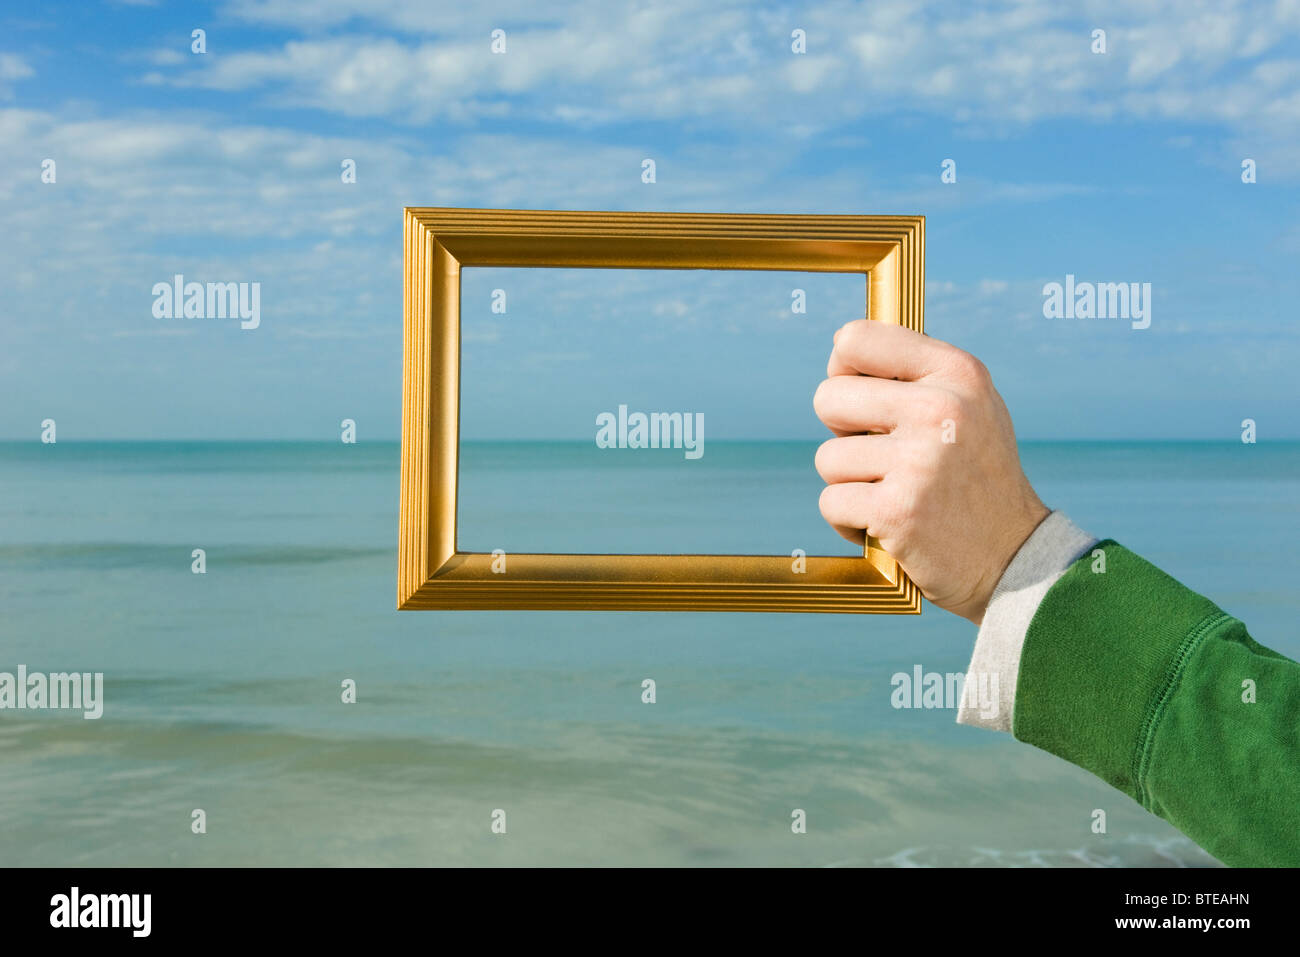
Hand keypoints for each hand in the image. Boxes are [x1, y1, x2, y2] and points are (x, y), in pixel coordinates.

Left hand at [813, 320, 1048, 623]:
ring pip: (827, 458)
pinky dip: (849, 522)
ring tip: (895, 495)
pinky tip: (887, 526)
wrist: (1015, 559)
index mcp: (958, 373)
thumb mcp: (970, 406)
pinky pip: (831, 503)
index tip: (861, 401)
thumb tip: (841, 348)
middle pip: (828, 398)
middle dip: (842, 434)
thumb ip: (916, 373)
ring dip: (850, 484)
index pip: (855, 340)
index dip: (843, 373)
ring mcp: (919, 461)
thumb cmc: (978, 478)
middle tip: (882, 458)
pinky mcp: (897, 510)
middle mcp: (941, 409)